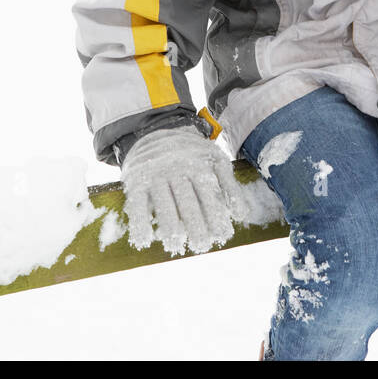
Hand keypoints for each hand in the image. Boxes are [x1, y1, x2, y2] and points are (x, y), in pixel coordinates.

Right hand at [120, 125, 243, 254]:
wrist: (154, 132)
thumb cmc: (191, 154)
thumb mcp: (214, 160)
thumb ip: (229, 186)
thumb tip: (242, 215)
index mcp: (199, 166)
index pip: (209, 195)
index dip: (216, 216)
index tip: (223, 236)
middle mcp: (177, 170)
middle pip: (188, 202)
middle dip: (196, 225)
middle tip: (202, 246)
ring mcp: (156, 175)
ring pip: (164, 204)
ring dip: (169, 227)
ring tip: (175, 245)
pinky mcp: (136, 181)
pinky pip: (137, 205)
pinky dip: (140, 223)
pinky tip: (145, 241)